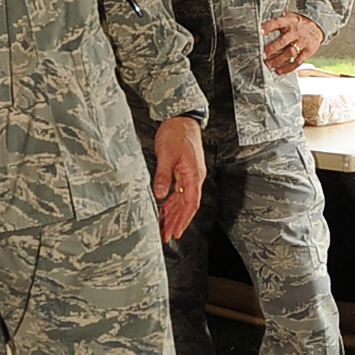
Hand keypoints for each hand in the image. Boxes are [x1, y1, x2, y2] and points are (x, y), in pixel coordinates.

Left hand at [151, 116, 205, 243]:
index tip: (176, 232)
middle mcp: (194, 178)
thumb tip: (160, 194)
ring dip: (173, 214)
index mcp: (194, 175)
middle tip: (166, 236)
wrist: (181, 119)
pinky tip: (163, 209)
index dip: (183, 220)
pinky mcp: (183, 172)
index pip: (190, 204)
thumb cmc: (176, 134)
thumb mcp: (167, 154)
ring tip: (164, 227)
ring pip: (181, 200)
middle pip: (186, 205)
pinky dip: (171, 203)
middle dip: (177, 221)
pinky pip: (178, 192)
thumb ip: (163, 175)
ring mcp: (189, 175)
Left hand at [261, 11, 323, 74]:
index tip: (260, 31)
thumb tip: (264, 22)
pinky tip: (279, 70)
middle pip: (282, 41)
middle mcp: (296, 32)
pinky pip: (297, 62)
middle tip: (262, 55)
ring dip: (277, 60)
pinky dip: (287, 68)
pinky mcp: (307, 52)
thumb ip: (279, 20)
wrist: (317, 26)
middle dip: (271, 49)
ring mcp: (302, 42)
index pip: (277, 23)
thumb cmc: (300, 23)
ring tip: (268, 64)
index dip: (268, 26)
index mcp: (290, 22)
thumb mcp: (290, 17)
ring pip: (289, 53)